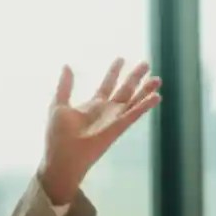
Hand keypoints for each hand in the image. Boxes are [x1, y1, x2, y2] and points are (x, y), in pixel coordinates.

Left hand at [39, 58, 161, 204]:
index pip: (107, 84)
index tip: (121, 59)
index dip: (114, 72)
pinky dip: (146, 105)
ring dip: (146, 90)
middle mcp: (106, 111)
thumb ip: (65, 85)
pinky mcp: (118, 127)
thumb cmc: (58, 135)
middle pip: (125, 90)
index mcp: (93, 106)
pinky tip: (157, 96)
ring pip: (134, 100)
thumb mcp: (59, 104)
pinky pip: (135, 113)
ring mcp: (114, 119)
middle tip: (146, 63)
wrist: (62, 156)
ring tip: (157, 79)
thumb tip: (67, 66)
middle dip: (135, 77)